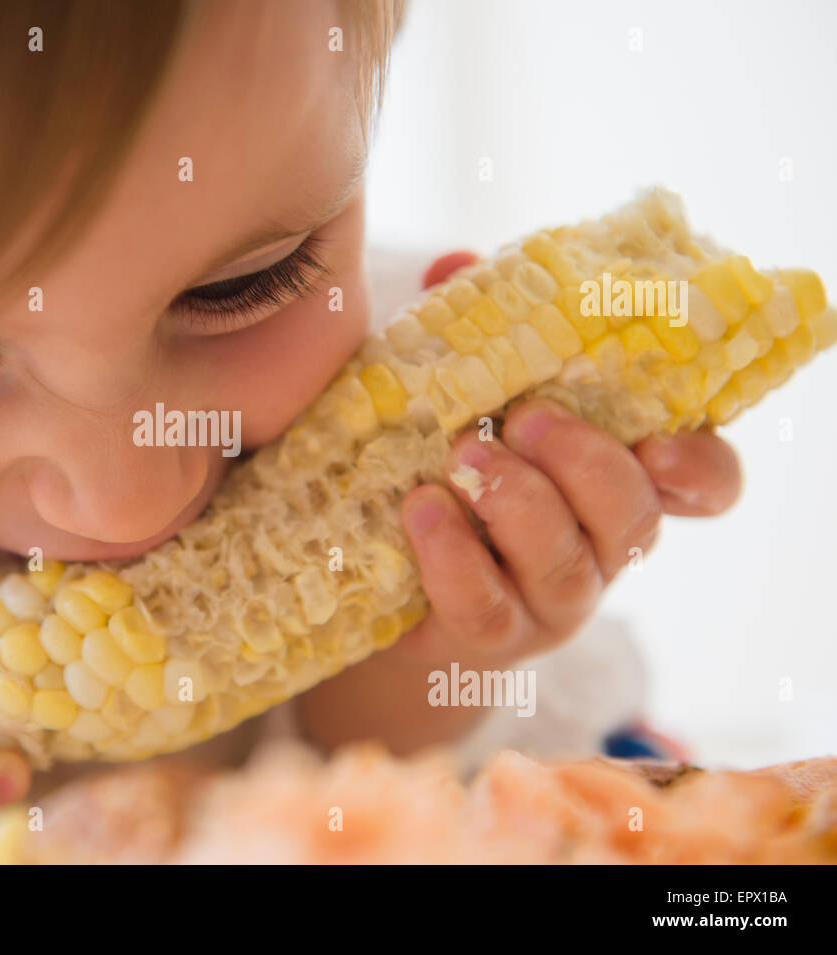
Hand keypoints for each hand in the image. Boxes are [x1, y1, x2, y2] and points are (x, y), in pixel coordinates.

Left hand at [295, 251, 741, 754]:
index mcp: (612, 480)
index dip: (701, 469)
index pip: (701, 485)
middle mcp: (596, 547)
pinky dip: (454, 556)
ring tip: (463, 457)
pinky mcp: (486, 637)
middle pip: (632, 520)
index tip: (662, 445)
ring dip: (520, 505)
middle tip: (524, 418)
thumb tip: (454, 264)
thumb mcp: (454, 390)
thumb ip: (467, 329)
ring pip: (566, 567)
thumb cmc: (436, 460)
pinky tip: (422, 507)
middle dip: (586, 464)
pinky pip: (484, 608)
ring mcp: (546, 601)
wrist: (373, 567)